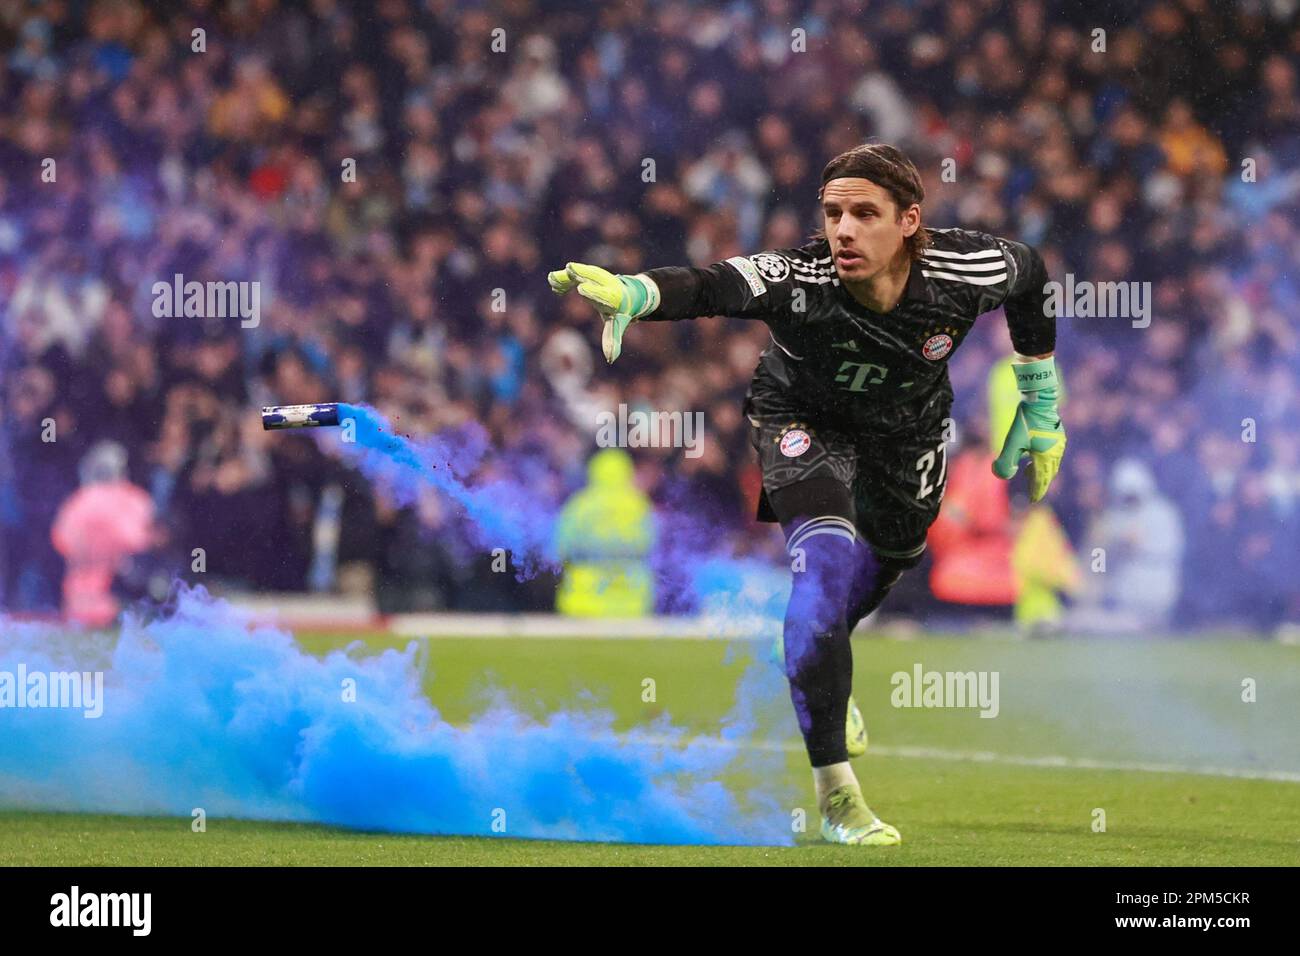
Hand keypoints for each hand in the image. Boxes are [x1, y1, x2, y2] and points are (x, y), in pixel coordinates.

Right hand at [547, 262, 657, 362]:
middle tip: (570, 268)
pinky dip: (564, 279)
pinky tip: (553, 285)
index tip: (582, 289)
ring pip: (582, 273)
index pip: (603, 295)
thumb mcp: (617, 324)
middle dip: (582, 273)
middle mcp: (605, 283)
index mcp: (613, 297)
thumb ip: (612, 339)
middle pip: (593, 277)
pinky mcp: (587, 274)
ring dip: (568, 275)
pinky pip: (575, 275)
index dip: (593, 292)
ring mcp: (596, 276)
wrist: (628, 293)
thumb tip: (610, 359)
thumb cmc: (620, 311)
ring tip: (552, 279)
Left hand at [993, 357, 1065, 501]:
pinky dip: (1043, 460)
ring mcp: (1058, 444)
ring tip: (1028, 474)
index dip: (1036, 491)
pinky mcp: (1057, 435)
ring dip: (1041, 472)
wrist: (1039, 400)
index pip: (1041, 480)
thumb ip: (1006, 461)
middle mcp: (1055, 452)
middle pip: (1048, 474)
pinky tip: (1032, 456)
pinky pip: (1051, 454)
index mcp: (1046, 457)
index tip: (1033, 500)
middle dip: (1039, 484)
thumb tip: (1004, 475)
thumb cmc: (1025, 422)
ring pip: (1050, 464)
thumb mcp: (1012, 442)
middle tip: (1033, 493)